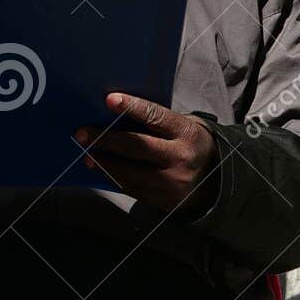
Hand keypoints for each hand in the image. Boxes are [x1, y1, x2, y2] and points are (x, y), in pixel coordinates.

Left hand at [74, 92, 217, 212]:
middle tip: (83, 133)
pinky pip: (132, 188)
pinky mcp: (163, 200)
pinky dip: (115, 178)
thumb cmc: (192, 144)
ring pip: (129, 172)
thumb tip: (119, 115)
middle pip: (136, 147)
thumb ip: (159, 122)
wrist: (217, 180)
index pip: (156, 116)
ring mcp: (171, 182)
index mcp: (186, 133)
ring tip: (88, 154)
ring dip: (104, 162)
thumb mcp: (186, 126)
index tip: (110, 99)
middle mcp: (179, 157)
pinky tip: (103, 169)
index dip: (132, 107)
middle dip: (105, 139)